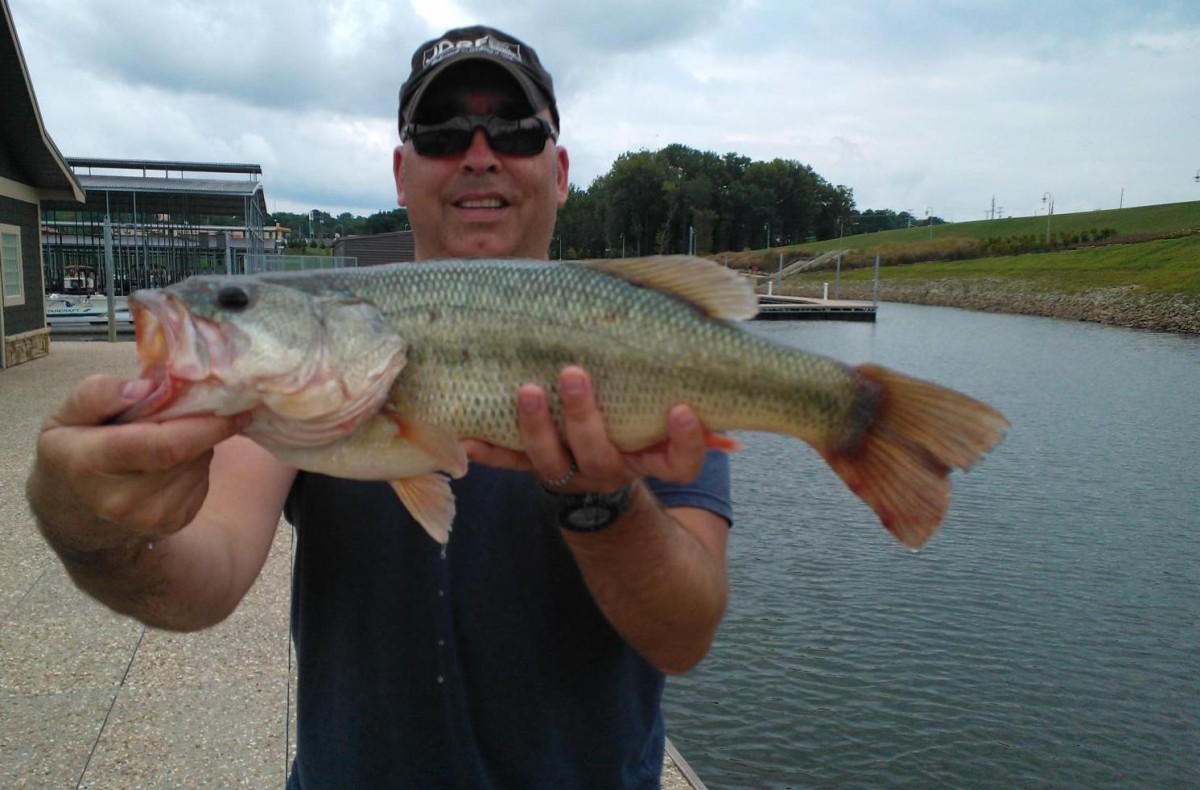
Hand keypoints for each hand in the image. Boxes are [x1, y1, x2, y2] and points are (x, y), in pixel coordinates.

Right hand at [27, 375, 246, 554]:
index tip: (232, 407)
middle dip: (201, 426)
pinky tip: (171, 459)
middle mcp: (121, 499)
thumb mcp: (67, 415)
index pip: (162, 446)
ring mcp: (150, 517)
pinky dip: (196, 462)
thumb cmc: (73, 450)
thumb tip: (145, 388)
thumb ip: (99, 394)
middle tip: (198, 406)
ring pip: (199, 465)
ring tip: (169, 435)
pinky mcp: (173, 522)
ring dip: (198, 443)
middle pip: (187, 454)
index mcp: (91, 463)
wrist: (74, 510)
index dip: (204, 426)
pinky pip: (202, 481)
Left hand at [462, 366, 709, 492]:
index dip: (686, 441)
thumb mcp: (665, 404)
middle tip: (573, 373)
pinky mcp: (534, 468)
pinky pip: (509, 465)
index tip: (683, 409)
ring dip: (536, 426)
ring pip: (552, 461)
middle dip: (584, 415)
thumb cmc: (641, 413)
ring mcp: (571, 472)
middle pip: (602, 453)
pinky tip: (466, 439)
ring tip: (526, 389)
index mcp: (652, 455)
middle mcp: (612, 468)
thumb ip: (690, 386)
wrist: (600, 477)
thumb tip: (732, 348)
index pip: (680, 461)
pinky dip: (488, 450)